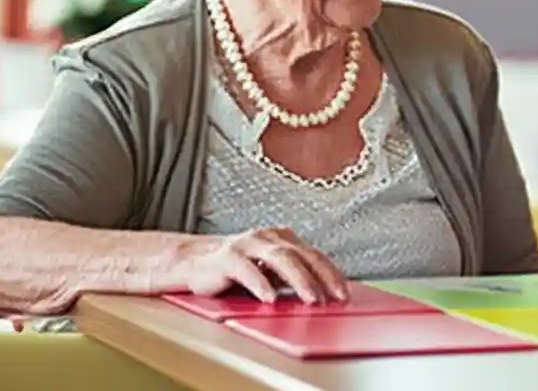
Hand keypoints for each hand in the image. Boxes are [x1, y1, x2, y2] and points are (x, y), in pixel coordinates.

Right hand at [174, 227, 348, 303]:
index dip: (332, 274)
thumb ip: (291, 279)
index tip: (344, 294)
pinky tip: (271, 298)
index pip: (314, 256)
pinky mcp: (227, 257)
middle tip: (336, 298)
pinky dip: (261, 284)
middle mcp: (268, 237)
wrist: (192, 263)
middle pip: (302, 256)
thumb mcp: (269, 273)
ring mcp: (248, 245)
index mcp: (282, 239)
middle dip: (323, 278)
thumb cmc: (236, 271)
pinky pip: (247, 270)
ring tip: (312, 299)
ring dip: (300, 280)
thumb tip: (321, 297)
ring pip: (281, 259)